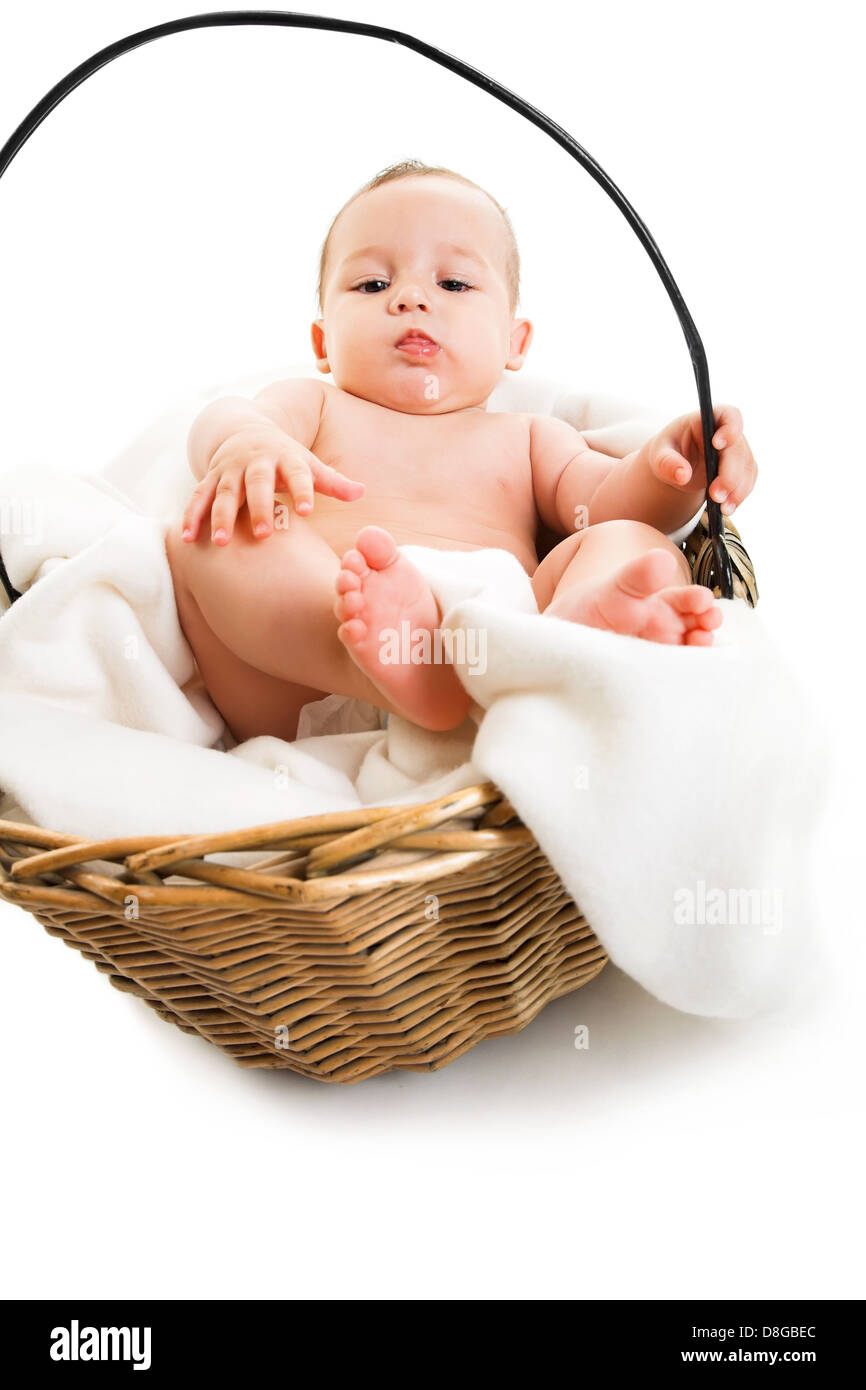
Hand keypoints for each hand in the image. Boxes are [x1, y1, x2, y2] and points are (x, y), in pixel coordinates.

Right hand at [181, 423, 363, 543]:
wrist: (245, 431)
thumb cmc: (286, 457)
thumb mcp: (309, 464)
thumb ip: (333, 481)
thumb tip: (361, 492)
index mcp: (285, 457)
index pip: (298, 473)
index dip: (303, 490)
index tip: (308, 510)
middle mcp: (256, 462)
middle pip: (257, 484)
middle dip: (260, 507)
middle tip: (265, 534)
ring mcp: (229, 470)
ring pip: (224, 493)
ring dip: (221, 517)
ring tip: (223, 543)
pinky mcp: (210, 478)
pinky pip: (198, 498)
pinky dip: (192, 517)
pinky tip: (188, 540)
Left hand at [645, 404, 757, 515]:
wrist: (676, 465)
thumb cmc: (667, 452)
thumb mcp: (659, 455)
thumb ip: (667, 463)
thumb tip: (682, 475)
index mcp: (708, 419)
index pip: (729, 415)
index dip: (729, 427)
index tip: (718, 444)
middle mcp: (728, 432)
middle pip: (738, 449)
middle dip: (730, 474)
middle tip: (715, 495)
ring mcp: (738, 450)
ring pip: (746, 468)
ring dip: (737, 490)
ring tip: (723, 508)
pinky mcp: (741, 468)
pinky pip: (747, 481)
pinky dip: (739, 496)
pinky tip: (727, 508)